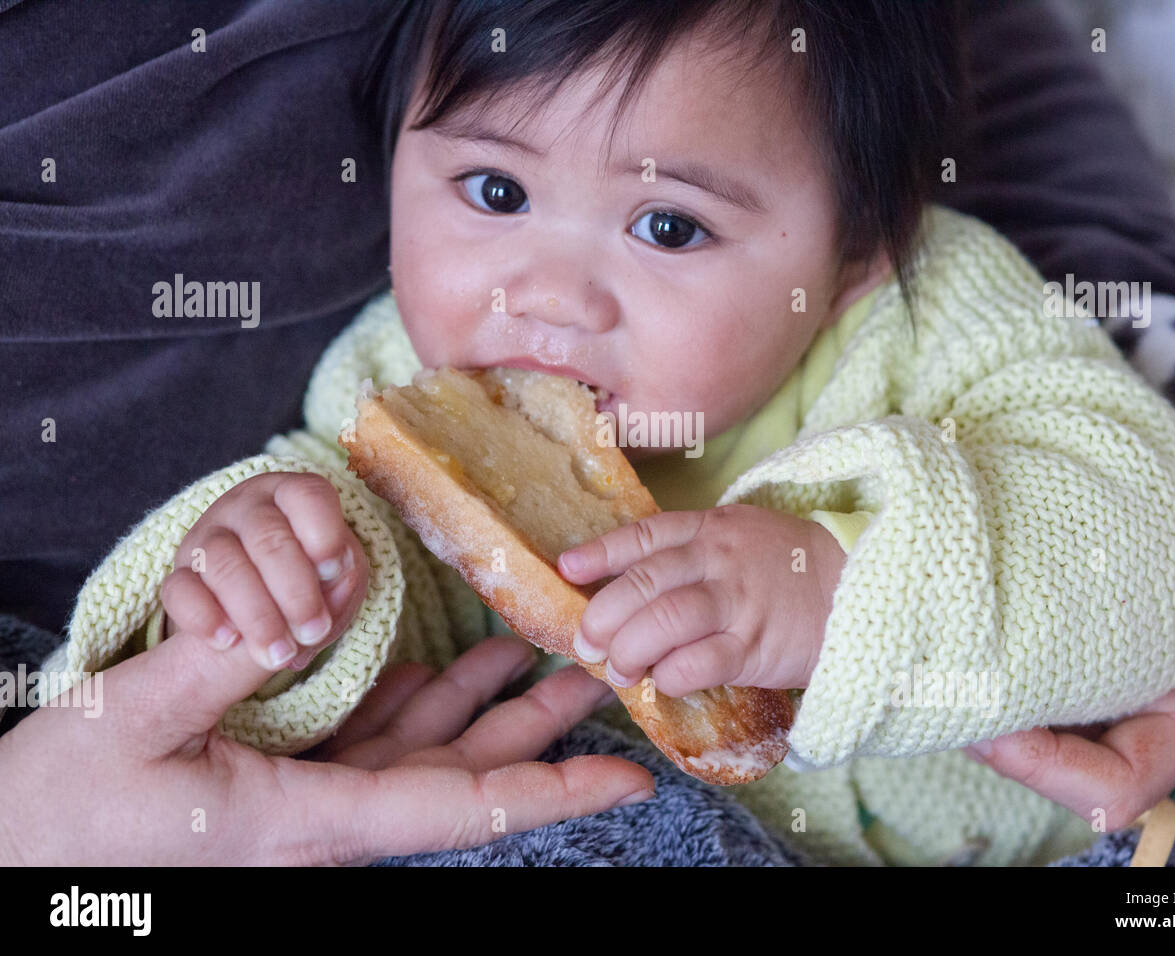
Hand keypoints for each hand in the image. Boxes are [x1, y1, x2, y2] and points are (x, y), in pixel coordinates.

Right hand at [0, 630, 653, 864]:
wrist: (15, 849)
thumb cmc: (63, 812)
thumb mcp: (133, 730)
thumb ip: (215, 672)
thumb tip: (296, 623)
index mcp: (314, 822)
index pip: (462, 810)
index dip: (552, 792)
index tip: (629, 777)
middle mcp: (333, 818)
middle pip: (467, 775)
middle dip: (540, 732)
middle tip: (600, 676)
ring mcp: (314, 797)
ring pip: (430, 753)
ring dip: (488, 706)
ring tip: (542, 656)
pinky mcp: (291, 775)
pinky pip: (378, 738)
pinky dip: (422, 700)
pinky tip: (449, 666)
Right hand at [160, 471, 368, 669]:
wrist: (262, 607)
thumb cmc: (311, 577)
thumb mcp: (337, 577)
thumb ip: (342, 577)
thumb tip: (337, 578)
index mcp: (291, 496)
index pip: (307, 494)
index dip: (323, 533)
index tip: (335, 571)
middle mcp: (245, 509)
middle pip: (266, 537)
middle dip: (295, 591)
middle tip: (313, 631)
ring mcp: (206, 539)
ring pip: (223, 564)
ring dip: (256, 614)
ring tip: (280, 654)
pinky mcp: (178, 576)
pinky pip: (180, 591)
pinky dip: (204, 618)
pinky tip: (229, 642)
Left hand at [556, 503, 846, 695]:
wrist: (859, 588)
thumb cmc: (787, 569)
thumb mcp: (739, 538)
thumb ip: (689, 553)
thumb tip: (625, 585)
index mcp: (710, 528)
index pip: (644, 536)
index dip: (601, 553)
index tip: (567, 569)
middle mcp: (719, 559)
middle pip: (643, 584)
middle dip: (603, 617)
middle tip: (586, 644)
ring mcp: (739, 601)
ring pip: (664, 622)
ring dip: (629, 650)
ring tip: (618, 669)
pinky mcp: (758, 645)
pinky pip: (700, 661)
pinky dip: (671, 675)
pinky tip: (662, 682)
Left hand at [964, 479, 1174, 829]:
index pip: (1116, 783)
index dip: (1051, 770)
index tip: (995, 726)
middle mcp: (1135, 724)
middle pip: (1053, 772)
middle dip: (994, 742)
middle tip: (937, 688)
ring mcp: (1098, 707)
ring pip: (1028, 742)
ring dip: (981, 713)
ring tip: (932, 666)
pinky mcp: (1068, 682)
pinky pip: (1021, 704)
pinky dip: (986, 682)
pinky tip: (952, 644)